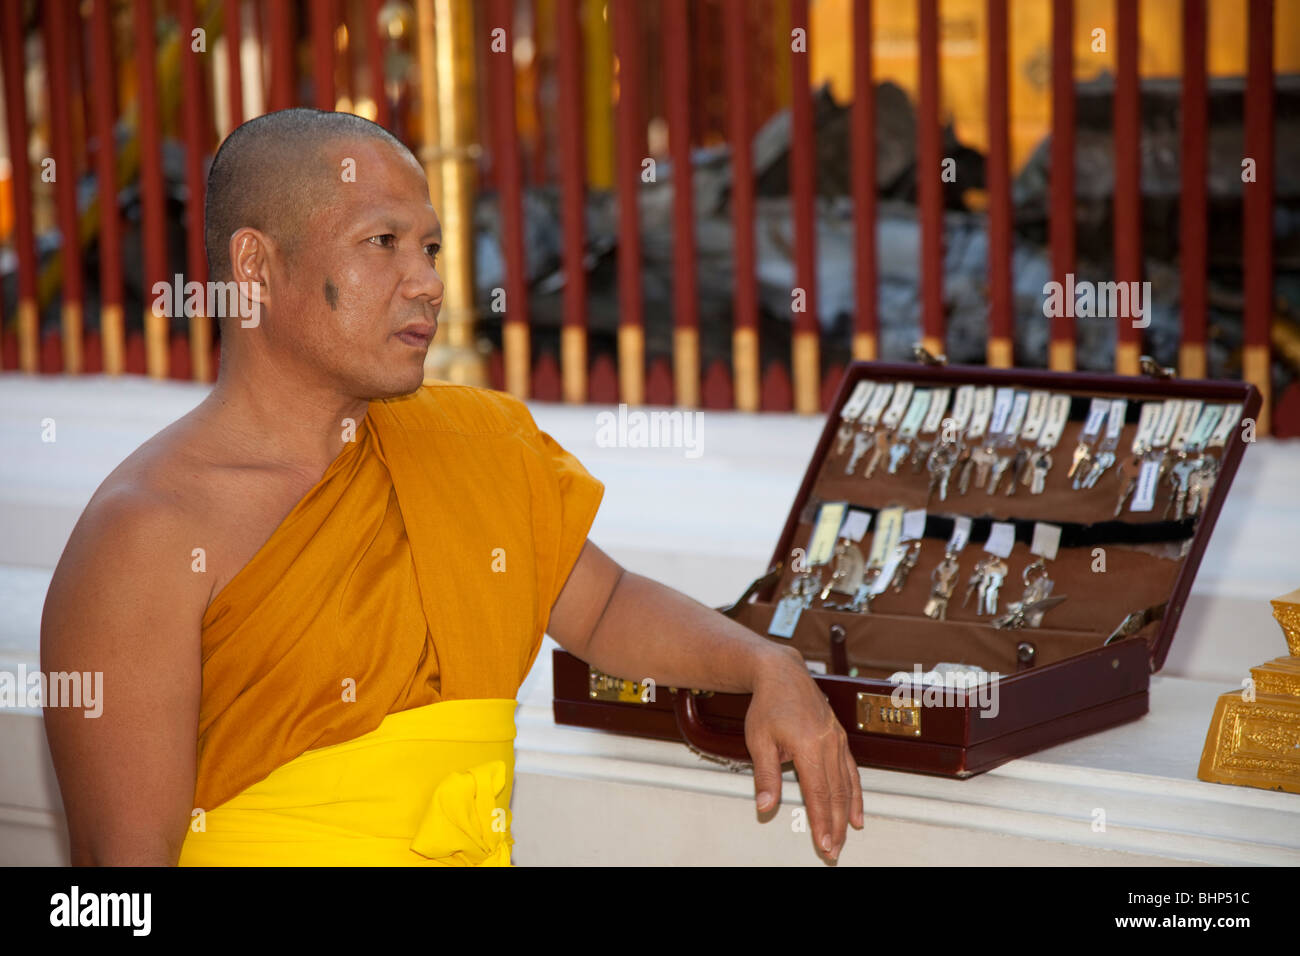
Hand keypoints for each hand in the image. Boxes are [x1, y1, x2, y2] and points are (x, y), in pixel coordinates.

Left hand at [744, 646, 863, 860]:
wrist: (782, 673)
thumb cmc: (768, 704)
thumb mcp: (758, 740)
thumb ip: (765, 776)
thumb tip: (765, 806)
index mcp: (808, 746)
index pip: (817, 794)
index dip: (822, 822)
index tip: (823, 844)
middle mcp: (828, 744)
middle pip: (836, 794)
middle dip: (835, 826)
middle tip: (833, 851)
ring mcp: (836, 740)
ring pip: (846, 785)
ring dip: (846, 815)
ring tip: (844, 838)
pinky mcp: (839, 738)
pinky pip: (851, 771)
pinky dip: (855, 794)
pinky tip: (856, 813)